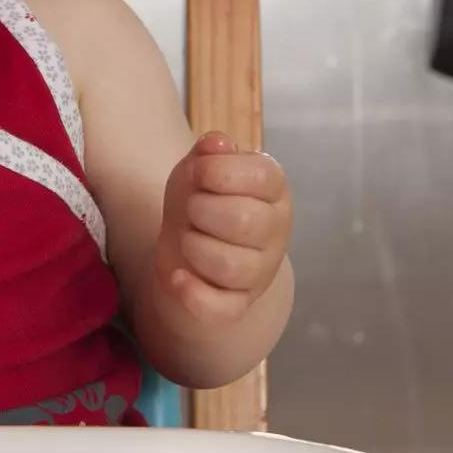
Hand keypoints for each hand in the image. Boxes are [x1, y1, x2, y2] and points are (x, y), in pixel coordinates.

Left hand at [155, 132, 291, 324]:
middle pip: (245, 221)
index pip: (262, 176)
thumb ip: (209, 153)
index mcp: (273, 189)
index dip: (219, 172)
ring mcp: (260, 272)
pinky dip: (192, 293)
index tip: (199, 172)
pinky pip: (222, 309)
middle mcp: (275, 231)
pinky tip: (178, 276)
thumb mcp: (199, 168)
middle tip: (192, 209)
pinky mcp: (238, 304)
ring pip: (231, 265)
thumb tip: (216, 143)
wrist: (187, 247)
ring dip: (194, 247)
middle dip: (202, 210)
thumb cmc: (201, 199)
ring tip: (188, 238)